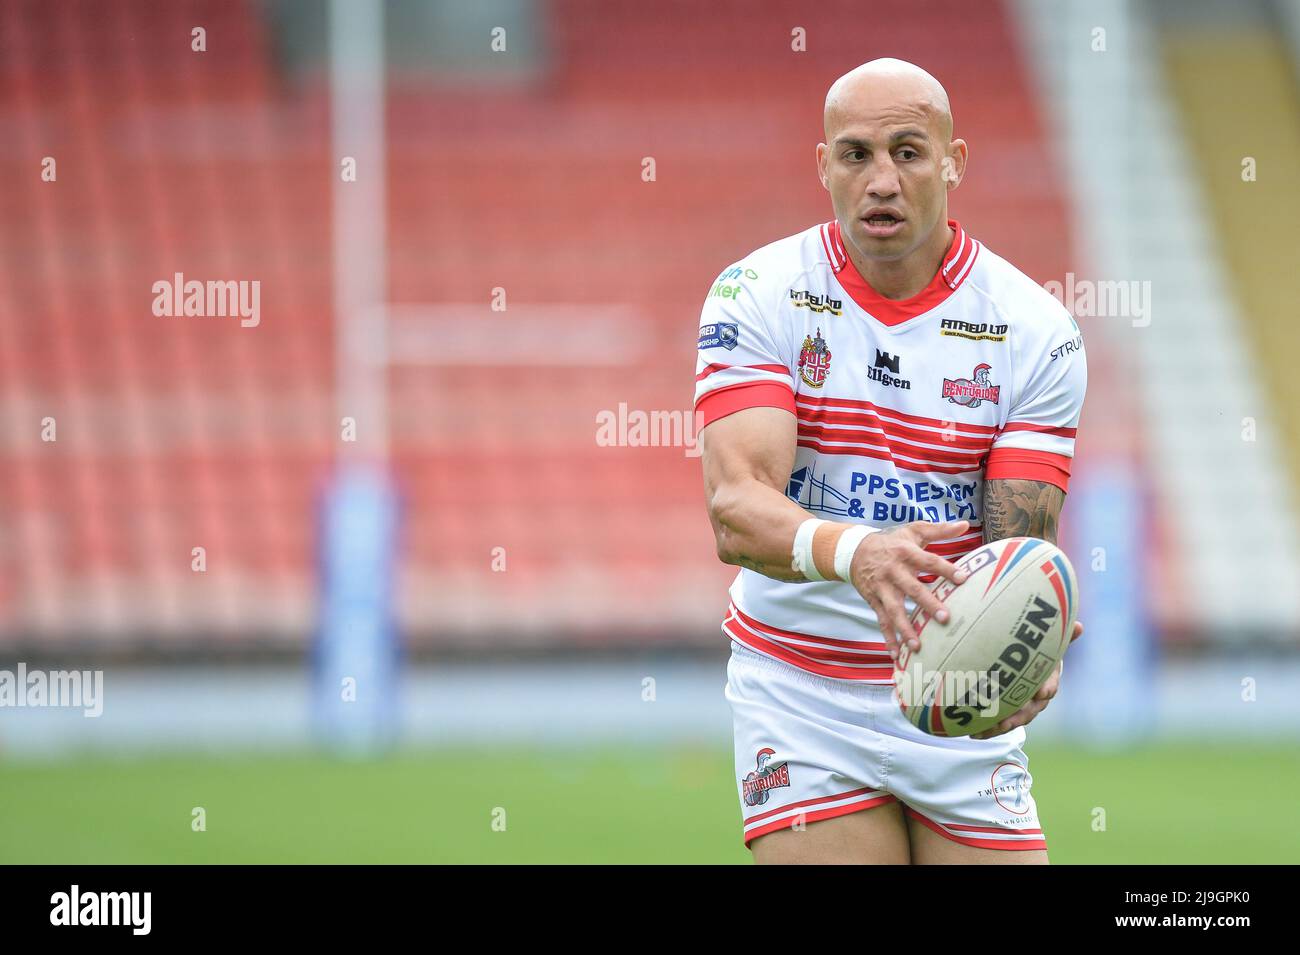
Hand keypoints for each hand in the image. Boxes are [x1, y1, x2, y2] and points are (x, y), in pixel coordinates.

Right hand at [847, 520, 970, 661]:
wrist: (853, 550)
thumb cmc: (891, 541)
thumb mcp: (913, 531)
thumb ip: (940, 530)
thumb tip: (965, 524)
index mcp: (905, 552)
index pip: (928, 561)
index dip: (945, 569)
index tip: (963, 578)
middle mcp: (893, 571)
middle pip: (912, 589)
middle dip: (927, 604)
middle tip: (945, 618)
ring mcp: (882, 588)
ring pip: (894, 610)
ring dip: (905, 628)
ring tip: (917, 646)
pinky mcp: (874, 601)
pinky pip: (882, 621)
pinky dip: (888, 638)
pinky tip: (896, 654)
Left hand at [972, 620, 1084, 739]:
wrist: (1024, 667)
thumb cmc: (1035, 654)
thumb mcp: (1044, 645)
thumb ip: (1056, 637)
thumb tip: (1079, 626)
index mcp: (1046, 682)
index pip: (1049, 686)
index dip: (1046, 689)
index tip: (1041, 692)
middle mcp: (1035, 699)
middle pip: (1029, 710)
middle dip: (1018, 717)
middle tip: (1006, 722)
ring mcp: (1022, 709)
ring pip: (1012, 721)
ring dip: (999, 727)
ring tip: (983, 731)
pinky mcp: (1007, 715)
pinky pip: (998, 724)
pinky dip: (987, 729)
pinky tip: (972, 733)